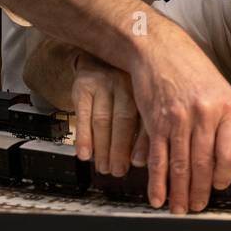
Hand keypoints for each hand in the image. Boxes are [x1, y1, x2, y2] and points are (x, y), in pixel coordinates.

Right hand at [72, 53, 139, 178]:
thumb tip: (148, 161)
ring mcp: (104, 83)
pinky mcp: (84, 86)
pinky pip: (83, 114)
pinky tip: (84, 154)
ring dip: (102, 148)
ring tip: (103, 167)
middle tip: (118, 171)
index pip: (147, 120)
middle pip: (124, 121)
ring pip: (103, 120)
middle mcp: (127, 84)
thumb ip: (146, 125)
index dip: (143, 145)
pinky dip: (84, 137)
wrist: (99, 58)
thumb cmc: (125, 87)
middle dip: (121, 150)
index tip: (139, 164)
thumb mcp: (140, 99)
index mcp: (146, 89)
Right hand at [129, 23, 230, 213]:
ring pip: (180, 165)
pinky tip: (158, 195)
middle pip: (204, 164)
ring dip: (180, 192)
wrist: (158, 49)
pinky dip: (157, 181)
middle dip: (201, 191)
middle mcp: (203, 114)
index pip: (230, 152)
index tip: (219, 186)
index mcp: (226, 107)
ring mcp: (178, 119)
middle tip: (199, 207)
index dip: (225, 175)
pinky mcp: (156, 122)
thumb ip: (228, 120)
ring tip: (181, 209)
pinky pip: (158, 158)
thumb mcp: (221, 88)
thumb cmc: (190, 68)